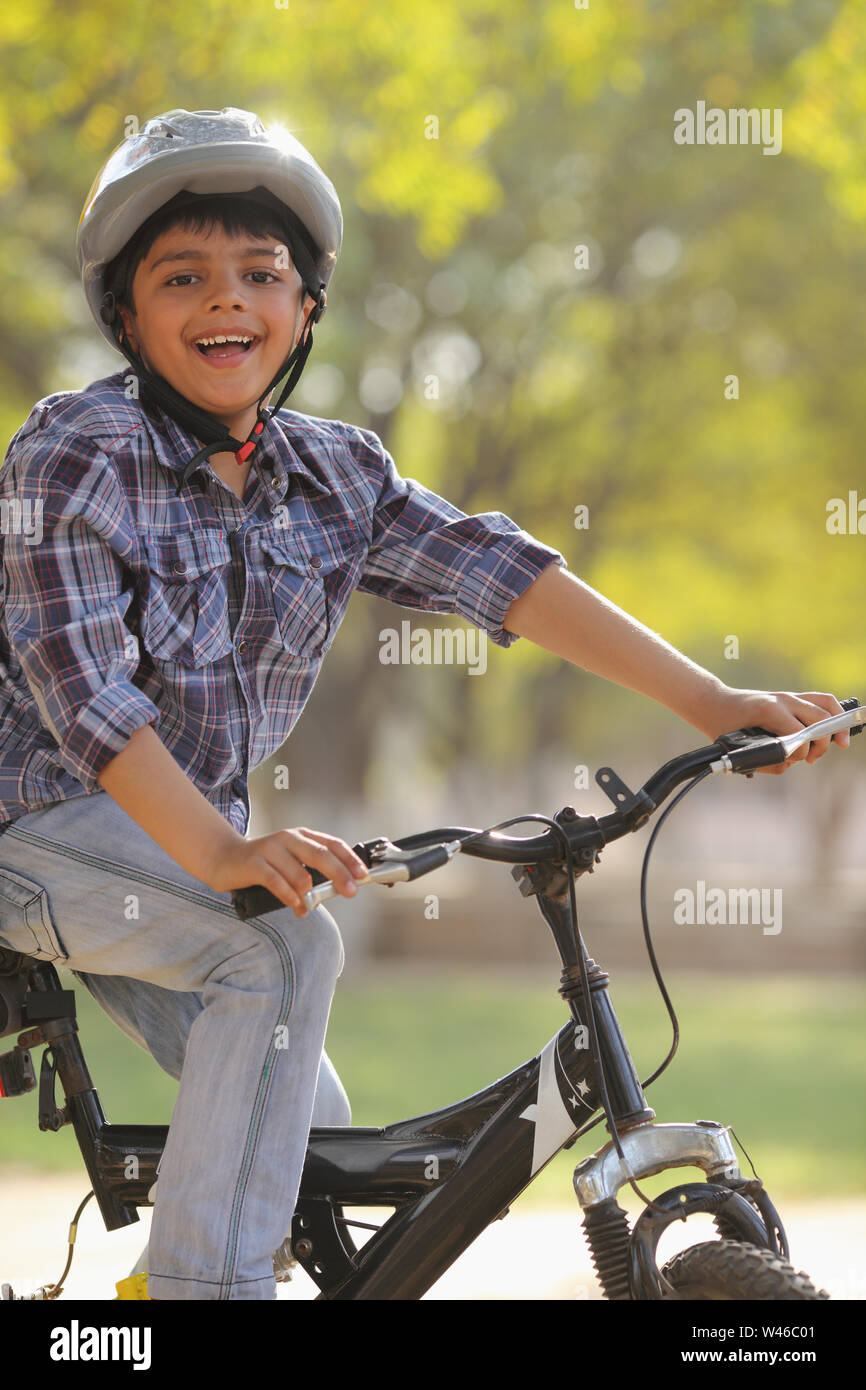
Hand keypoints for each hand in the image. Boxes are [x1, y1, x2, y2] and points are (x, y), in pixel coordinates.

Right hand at [207, 827, 367, 914]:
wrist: (224, 859)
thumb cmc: (263, 864)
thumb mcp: (290, 862)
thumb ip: (311, 873)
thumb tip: (340, 889)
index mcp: (301, 836)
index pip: (332, 844)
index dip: (350, 859)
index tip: (363, 875)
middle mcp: (287, 838)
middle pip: (320, 855)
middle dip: (339, 874)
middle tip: (351, 891)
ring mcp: (270, 849)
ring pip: (299, 874)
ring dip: (309, 896)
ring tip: (309, 908)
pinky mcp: (253, 863)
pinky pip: (277, 882)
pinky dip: (290, 896)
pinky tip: (296, 906)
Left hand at [692, 687, 850, 774]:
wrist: (714, 703)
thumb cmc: (724, 726)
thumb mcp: (740, 749)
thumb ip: (768, 761)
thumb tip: (792, 762)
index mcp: (770, 710)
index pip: (801, 734)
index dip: (802, 753)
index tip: (797, 760)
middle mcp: (783, 699)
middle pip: (820, 719)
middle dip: (822, 743)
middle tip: (813, 759)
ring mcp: (788, 696)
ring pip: (826, 704)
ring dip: (835, 725)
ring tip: (839, 742)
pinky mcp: (791, 697)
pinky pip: (820, 701)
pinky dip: (831, 714)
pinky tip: (835, 729)